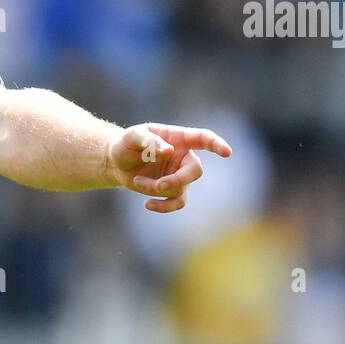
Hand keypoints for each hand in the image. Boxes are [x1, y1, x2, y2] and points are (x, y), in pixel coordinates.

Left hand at [105, 122, 231, 212]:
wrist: (117, 162)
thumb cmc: (127, 143)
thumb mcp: (133, 137)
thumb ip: (149, 140)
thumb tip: (168, 151)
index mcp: (178, 138)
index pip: (203, 138)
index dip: (216, 144)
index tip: (227, 152)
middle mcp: (183, 156)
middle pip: (195, 170)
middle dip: (178, 180)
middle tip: (159, 185)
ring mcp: (179, 174)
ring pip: (179, 188)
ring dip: (156, 188)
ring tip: (138, 181)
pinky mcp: (171, 190)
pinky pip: (176, 203)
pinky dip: (163, 206)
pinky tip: (147, 204)